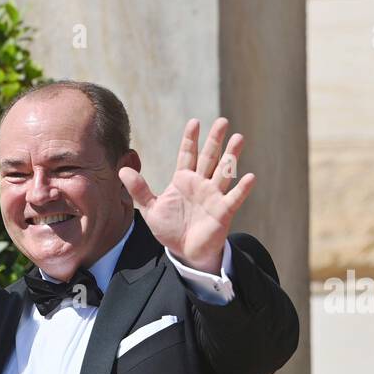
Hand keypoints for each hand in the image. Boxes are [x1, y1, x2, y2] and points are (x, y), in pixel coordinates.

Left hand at [118, 117, 253, 274]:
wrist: (185, 252)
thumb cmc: (171, 229)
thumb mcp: (151, 209)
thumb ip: (139, 189)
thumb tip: (122, 170)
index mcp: (183, 180)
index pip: (187, 154)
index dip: (190, 139)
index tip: (194, 122)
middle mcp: (201, 184)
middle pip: (209, 157)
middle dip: (215, 140)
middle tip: (222, 121)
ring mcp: (213, 196)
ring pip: (224, 172)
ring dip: (231, 156)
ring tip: (239, 138)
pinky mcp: (223, 211)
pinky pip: (234, 198)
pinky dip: (242, 188)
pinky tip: (250, 177)